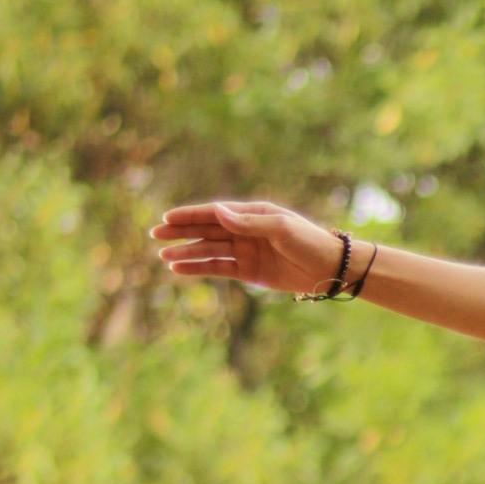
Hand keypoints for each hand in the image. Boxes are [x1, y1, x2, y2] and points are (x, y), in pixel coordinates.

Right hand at [149, 199, 343, 293]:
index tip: (167, 217)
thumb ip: (249, 222)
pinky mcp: (249, 271)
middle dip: (180, 232)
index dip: (190, 215)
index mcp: (252, 214)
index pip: (214, 213)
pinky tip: (180, 269)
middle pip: (206, 230)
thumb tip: (219, 211)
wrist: (329, 268)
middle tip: (155, 234)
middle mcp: (245, 230)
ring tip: (163, 257)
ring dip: (186, 253)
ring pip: (209, 251)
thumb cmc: (309, 242)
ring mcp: (245, 251)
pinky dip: (200, 269)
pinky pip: (219, 269)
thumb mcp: (281, 229)